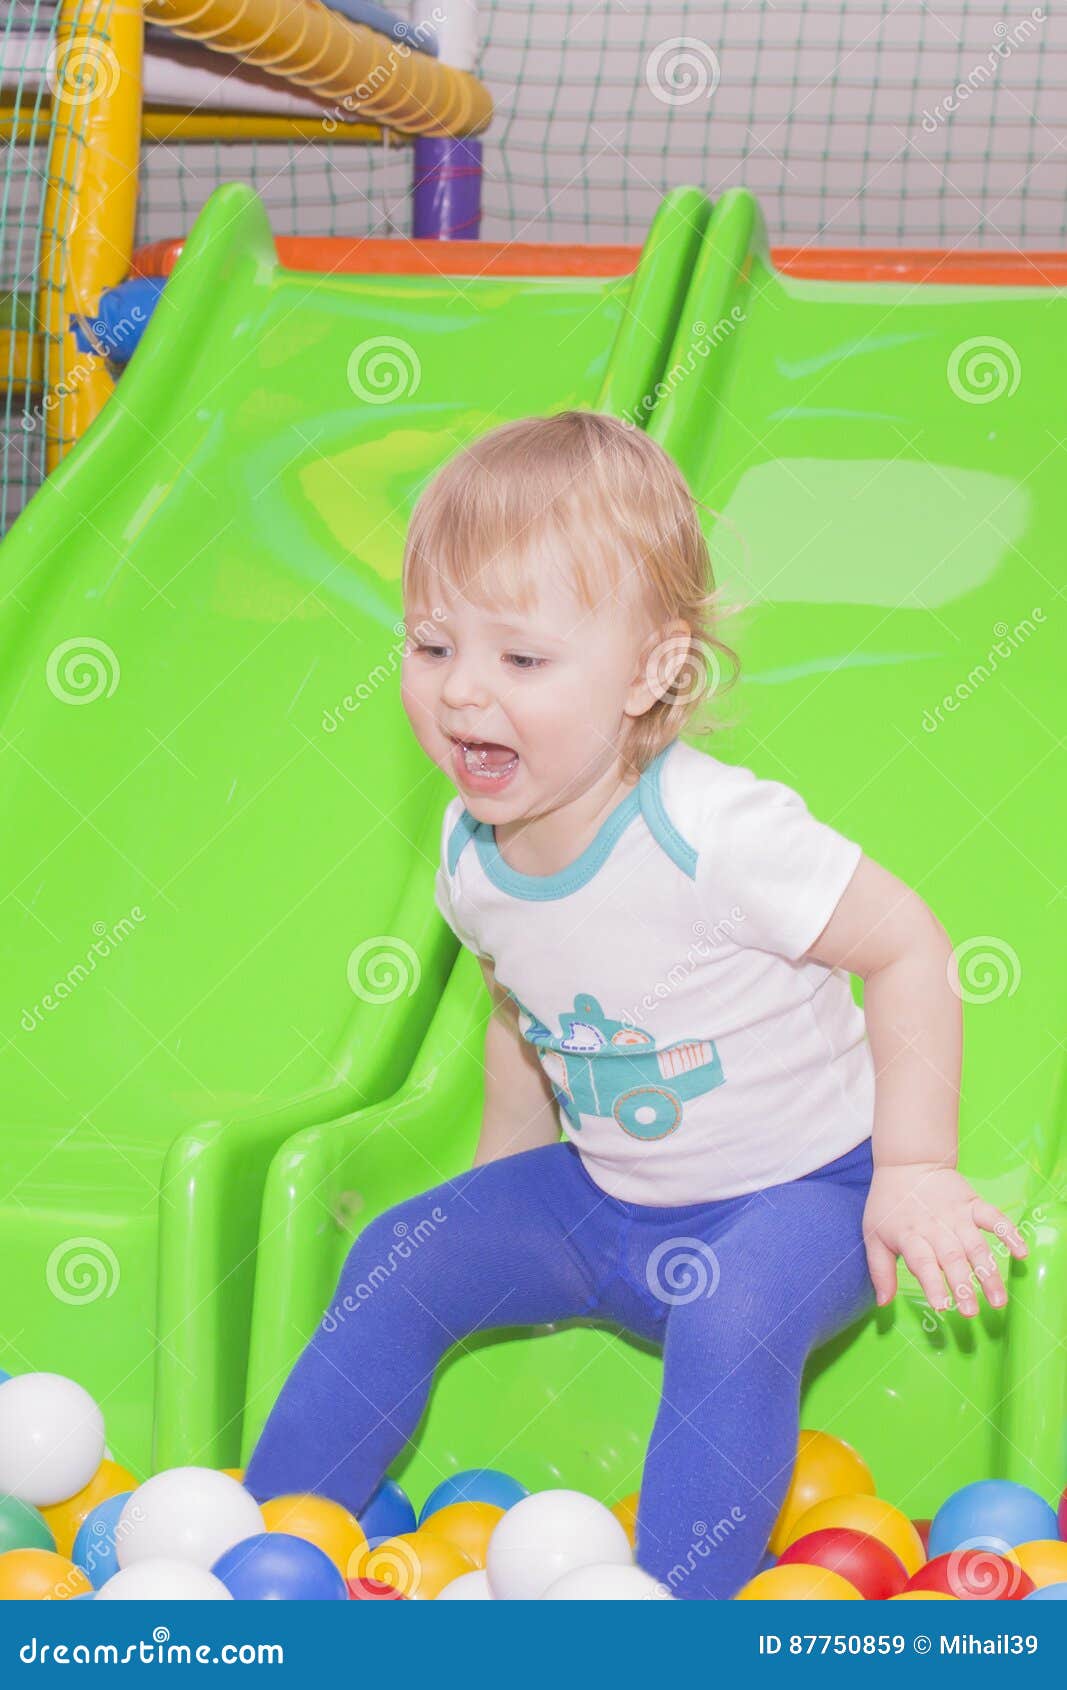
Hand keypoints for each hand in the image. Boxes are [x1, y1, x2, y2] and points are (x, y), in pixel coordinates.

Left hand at [863, 1162, 1028, 1315]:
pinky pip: (994, 1218)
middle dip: (963, 1286)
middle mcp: (935, 1228)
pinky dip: (1009, 1233)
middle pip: (952, 1258)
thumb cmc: (889, 1204)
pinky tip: (1021, 1253)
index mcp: (910, 1236)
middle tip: (972, 1312)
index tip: (942, 1306)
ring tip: (998, 1299)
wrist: (907, 1162)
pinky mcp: (973, 1204)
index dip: (931, 1283)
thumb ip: (880, 1271)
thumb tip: (882, 1304)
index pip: (922, 1262)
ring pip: (976, 1246)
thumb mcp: (874, 1235)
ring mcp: (957, 1216)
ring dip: (988, 1273)